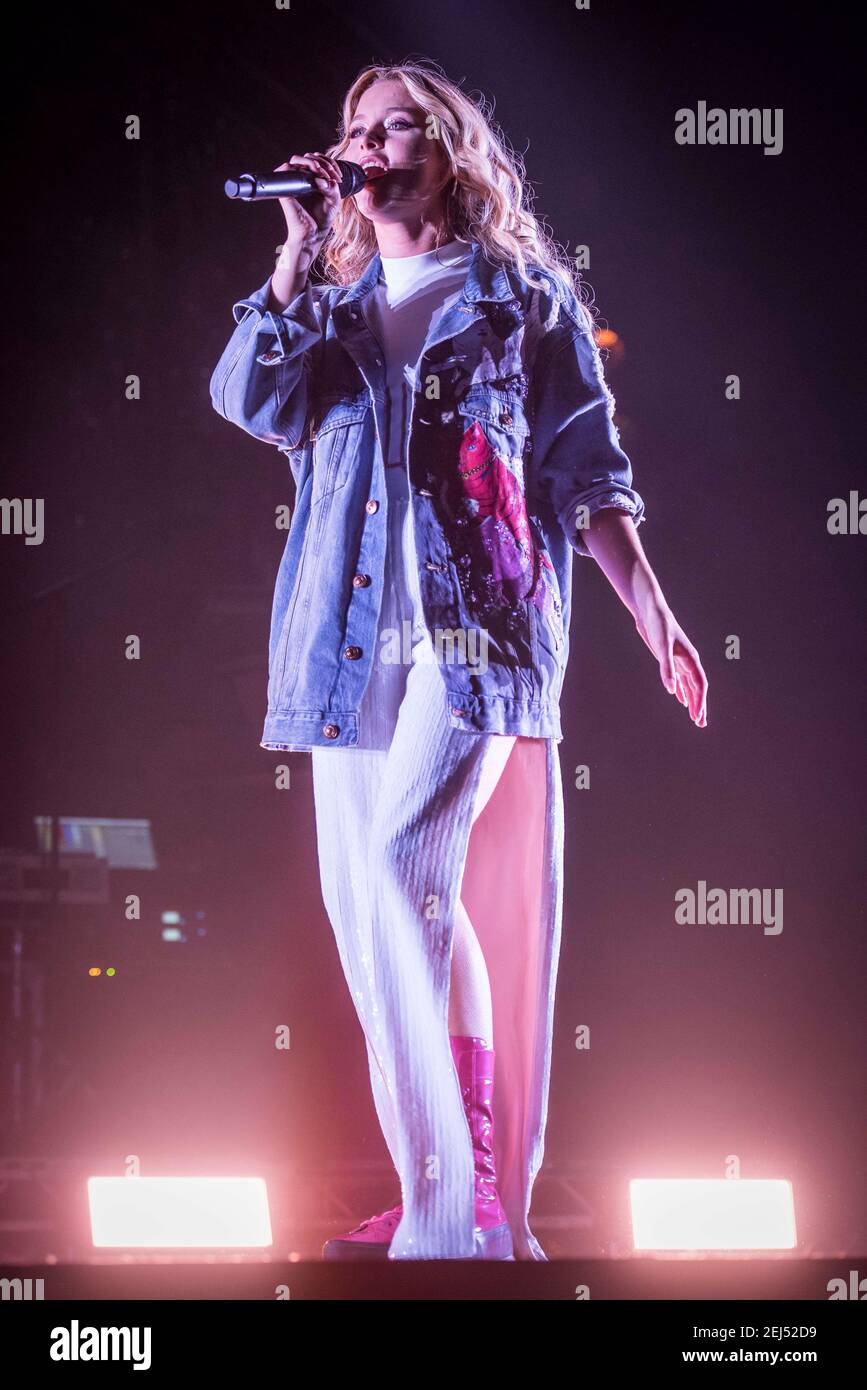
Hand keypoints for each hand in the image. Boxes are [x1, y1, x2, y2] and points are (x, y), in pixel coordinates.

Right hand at [275, 151, 343, 254]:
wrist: (312, 235)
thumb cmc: (322, 219)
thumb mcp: (334, 201)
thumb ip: (333, 188)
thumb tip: (322, 179)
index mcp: (313, 179)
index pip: (318, 160)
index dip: (329, 163)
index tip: (339, 177)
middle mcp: (302, 178)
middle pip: (308, 156)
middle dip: (323, 161)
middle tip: (332, 175)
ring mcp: (293, 182)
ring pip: (297, 159)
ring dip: (312, 162)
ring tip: (322, 173)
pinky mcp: (285, 188)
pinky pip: (286, 168)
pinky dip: (300, 168)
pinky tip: (313, 177)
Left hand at [634, 595, 707, 726]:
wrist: (650, 610)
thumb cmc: (658, 625)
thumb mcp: (662, 647)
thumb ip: (667, 669)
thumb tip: (673, 691)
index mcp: (690, 659)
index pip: (699, 685)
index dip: (700, 702)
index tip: (698, 718)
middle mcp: (688, 661)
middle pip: (698, 688)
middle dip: (700, 706)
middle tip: (701, 724)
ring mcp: (679, 661)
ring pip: (690, 685)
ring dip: (693, 701)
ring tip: (695, 717)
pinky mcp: (670, 659)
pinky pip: (681, 679)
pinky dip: (683, 691)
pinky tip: (682, 700)